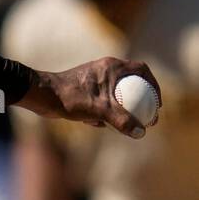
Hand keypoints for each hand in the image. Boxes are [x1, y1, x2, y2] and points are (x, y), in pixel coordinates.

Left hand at [14, 57, 160, 138]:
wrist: (41, 96)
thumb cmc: (70, 98)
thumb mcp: (100, 110)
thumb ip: (122, 120)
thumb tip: (141, 133)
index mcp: (111, 66)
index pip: (142, 70)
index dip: (154, 85)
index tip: (157, 103)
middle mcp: (103, 69)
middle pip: (131, 84)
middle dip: (138, 102)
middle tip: (145, 119)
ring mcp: (93, 79)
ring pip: (115, 95)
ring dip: (118, 110)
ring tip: (119, 125)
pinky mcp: (84, 90)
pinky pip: (101, 102)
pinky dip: (102, 112)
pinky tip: (94, 123)